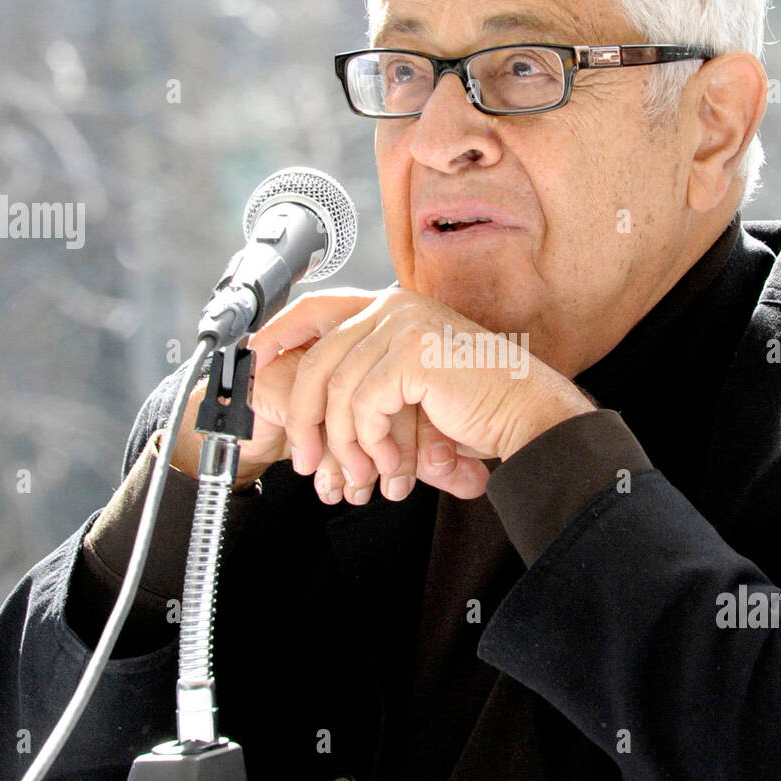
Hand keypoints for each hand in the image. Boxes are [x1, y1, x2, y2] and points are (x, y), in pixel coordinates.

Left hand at [263, 286, 596, 501]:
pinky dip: (371, 441)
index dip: (278, 332)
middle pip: (318, 357)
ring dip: (343, 443)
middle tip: (305, 461)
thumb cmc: (478, 407)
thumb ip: (366, 385)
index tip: (253, 360)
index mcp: (393, 305)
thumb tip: (308, 411)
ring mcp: (404, 324)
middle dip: (303, 416)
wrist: (528, 416)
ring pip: (337, 388)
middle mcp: (395, 305)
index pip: (317, 308)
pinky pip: (363, 405)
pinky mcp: (413, 353)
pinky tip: (390, 462)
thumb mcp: (410, 390)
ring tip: (360, 475)